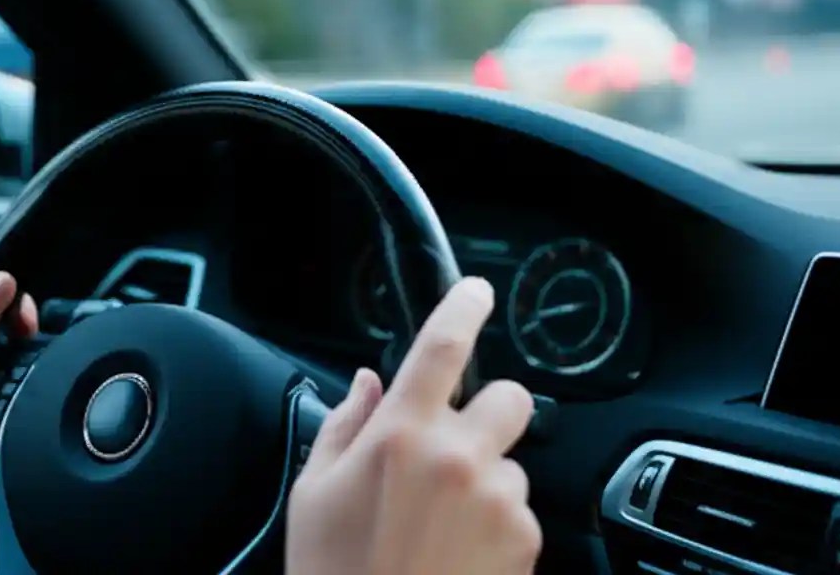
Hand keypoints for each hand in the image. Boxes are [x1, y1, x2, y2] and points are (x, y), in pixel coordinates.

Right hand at [286, 277, 540, 574]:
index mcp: (400, 435)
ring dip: (487, 479)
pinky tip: (457, 552)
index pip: (443, 346)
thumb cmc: (334, 571)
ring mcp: (498, 501)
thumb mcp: (313, 491)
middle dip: (489, 412)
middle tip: (457, 444)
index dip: (463, 305)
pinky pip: (520, 511)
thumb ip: (345, 424)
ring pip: (512, 462)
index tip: (475, 292)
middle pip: (510, 398)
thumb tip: (370, 383)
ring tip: (441, 524)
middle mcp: (457, 458)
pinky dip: (497, 524)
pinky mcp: (525, 541)